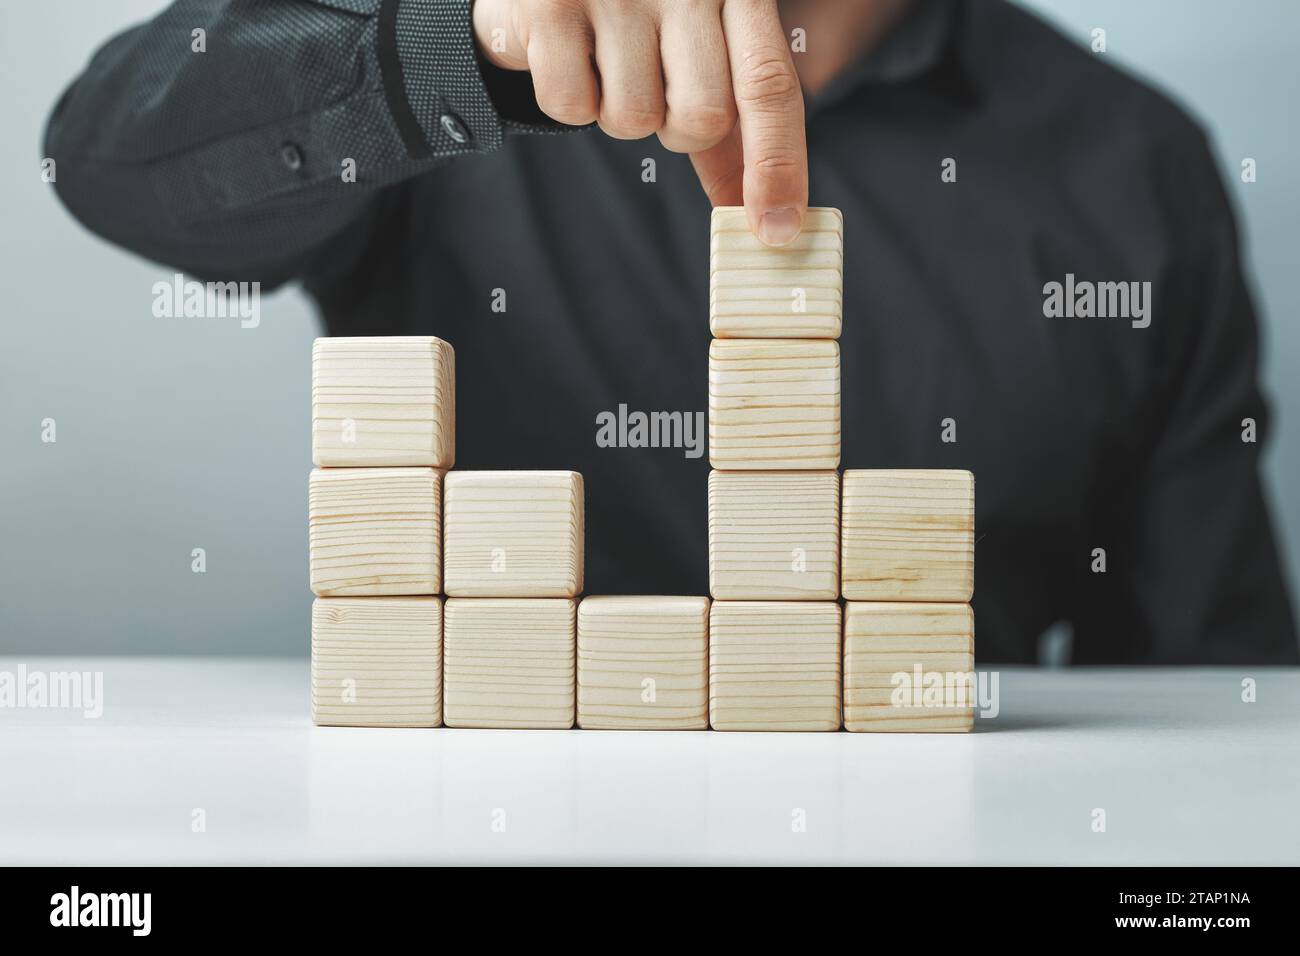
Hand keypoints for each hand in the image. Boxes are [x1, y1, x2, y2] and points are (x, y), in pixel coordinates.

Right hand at [472, 0, 807, 244]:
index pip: (769, 85)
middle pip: (703, 118)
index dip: (778, 163)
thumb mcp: (698, 61)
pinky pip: (573, 106)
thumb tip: (770, 220)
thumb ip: (734, 134)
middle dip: (677, 131)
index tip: (776, 231)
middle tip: (655, 90)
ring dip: (617, 114)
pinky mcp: (550, 5)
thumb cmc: (637, 25)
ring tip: (605, 62)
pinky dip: (569, 101)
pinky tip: (566, 56)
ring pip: (635, 119)